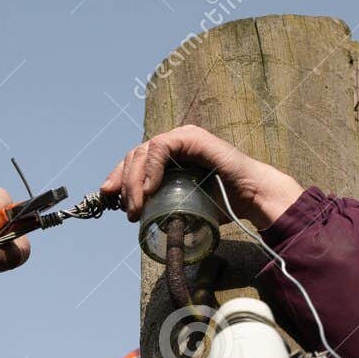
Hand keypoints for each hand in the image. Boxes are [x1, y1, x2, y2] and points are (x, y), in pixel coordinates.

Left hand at [101, 125, 303, 232]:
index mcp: (168, 158)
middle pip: (134, 156)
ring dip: (135, 181)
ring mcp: (182, 138)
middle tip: (128, 212)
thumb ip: (160, 205)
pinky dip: (151, 167)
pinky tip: (150, 189)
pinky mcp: (192, 138)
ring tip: (137, 206)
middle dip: (124, 184)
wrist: (250, 198)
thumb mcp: (180, 206)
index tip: (108, 198)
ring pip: (144, 151)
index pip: (134, 162)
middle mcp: (173, 144)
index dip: (118, 179)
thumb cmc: (220, 204)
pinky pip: (162, 147)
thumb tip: (138, 219)